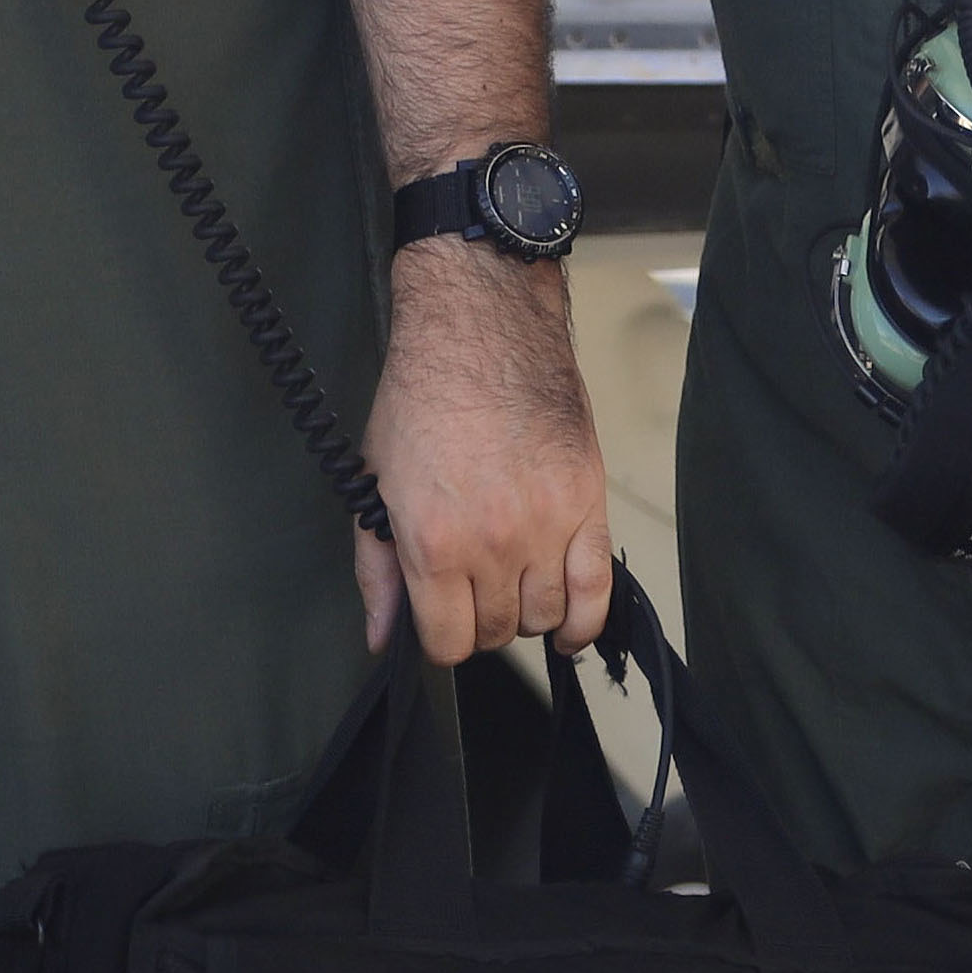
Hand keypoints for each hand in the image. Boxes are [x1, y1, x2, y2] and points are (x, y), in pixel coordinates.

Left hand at [356, 240, 613, 664]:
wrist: (479, 332)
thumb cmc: (421, 398)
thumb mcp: (374, 482)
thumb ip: (377, 569)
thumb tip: (383, 638)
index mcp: (434, 541)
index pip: (448, 640)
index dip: (440, 637)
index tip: (439, 617)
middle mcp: (494, 543)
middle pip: (496, 631)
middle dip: (479, 620)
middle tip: (470, 590)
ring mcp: (547, 527)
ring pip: (544, 617)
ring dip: (525, 613)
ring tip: (509, 584)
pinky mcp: (588, 506)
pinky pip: (597, 593)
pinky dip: (584, 624)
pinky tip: (566, 630)